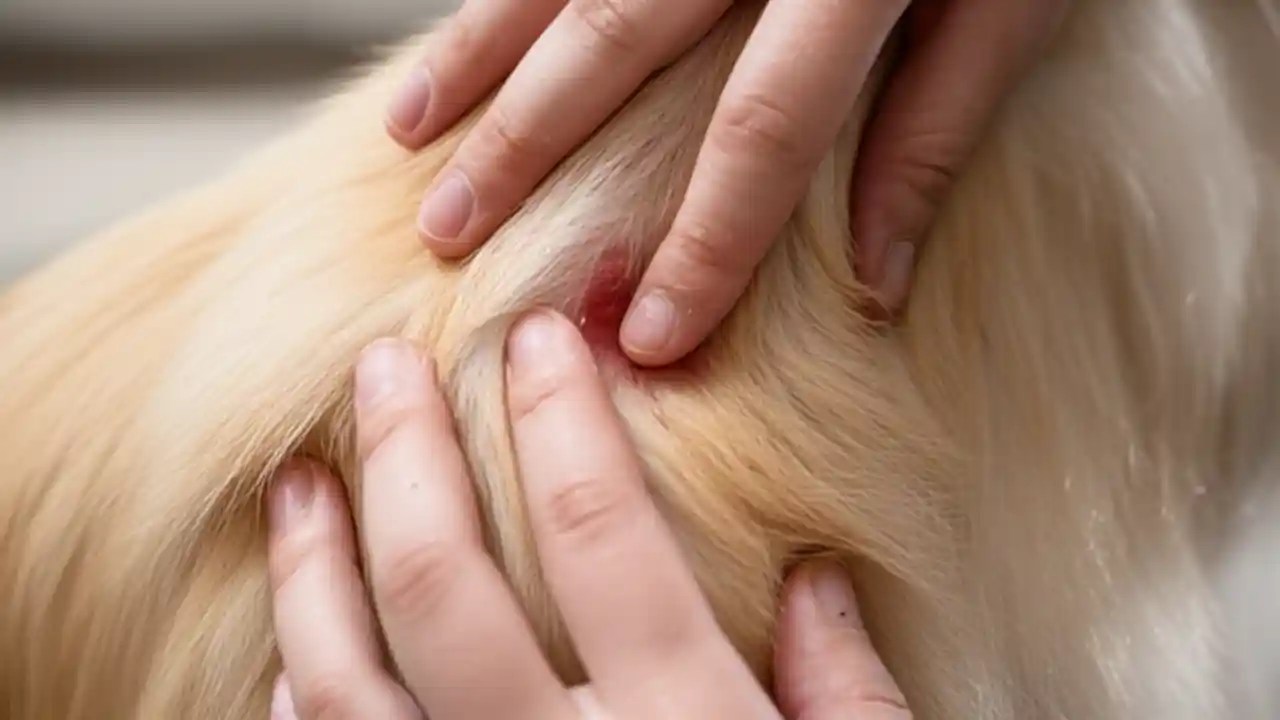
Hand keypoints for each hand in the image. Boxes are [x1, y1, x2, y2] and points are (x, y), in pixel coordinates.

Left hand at [266, 313, 910, 718]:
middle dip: (407, 457)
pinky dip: (303, 702)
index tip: (544, 337)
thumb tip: (818, 578)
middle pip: (446, 585)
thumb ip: (851, 701)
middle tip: (384, 364)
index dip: (565, 420)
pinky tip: (296, 642)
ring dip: (311, 569)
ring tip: (294, 482)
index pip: (605, 534)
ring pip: (349, 682)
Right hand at [386, 0, 1067, 361]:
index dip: (705, 239)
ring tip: (407, 136)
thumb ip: (936, 130)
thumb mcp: (1015, 5)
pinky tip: (455, 35)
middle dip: (525, 146)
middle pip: (615, 43)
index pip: (763, 128)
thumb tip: (872, 278)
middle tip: (445, 235)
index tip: (653, 336)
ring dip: (475, 54)